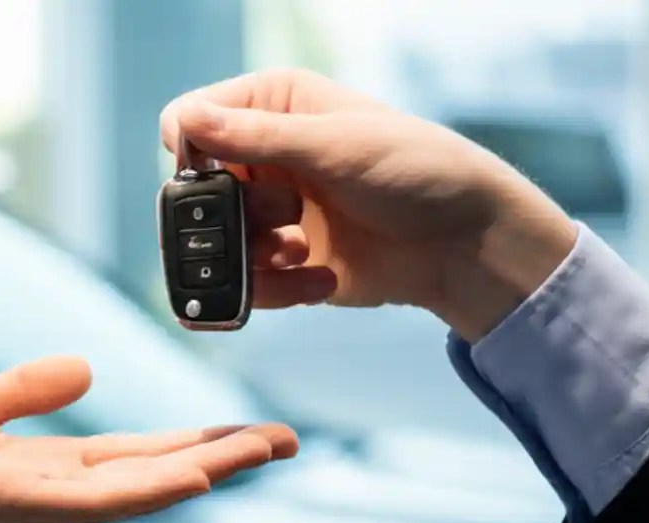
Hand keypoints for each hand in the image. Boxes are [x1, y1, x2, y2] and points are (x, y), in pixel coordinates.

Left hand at [0, 357, 297, 522]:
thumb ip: (29, 387)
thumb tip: (87, 366)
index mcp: (49, 461)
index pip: (140, 451)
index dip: (197, 439)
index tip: (251, 427)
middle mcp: (56, 487)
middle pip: (157, 471)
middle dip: (222, 457)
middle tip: (288, 440)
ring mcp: (40, 502)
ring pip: (142, 489)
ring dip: (205, 469)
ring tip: (262, 449)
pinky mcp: (16, 504)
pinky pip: (96, 499)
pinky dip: (150, 489)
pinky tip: (195, 474)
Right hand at [160, 68, 577, 340]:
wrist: (466, 246)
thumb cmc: (417, 172)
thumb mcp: (335, 147)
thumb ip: (257, 137)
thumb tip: (183, 120)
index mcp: (273, 107)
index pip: (192, 121)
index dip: (194, 153)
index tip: (220, 180)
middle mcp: (263, 158)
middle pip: (193, 192)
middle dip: (227, 217)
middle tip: (277, 221)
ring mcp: (271, 214)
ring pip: (213, 245)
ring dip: (253, 256)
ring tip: (300, 251)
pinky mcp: (283, 264)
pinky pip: (246, 284)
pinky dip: (277, 289)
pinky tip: (319, 279)